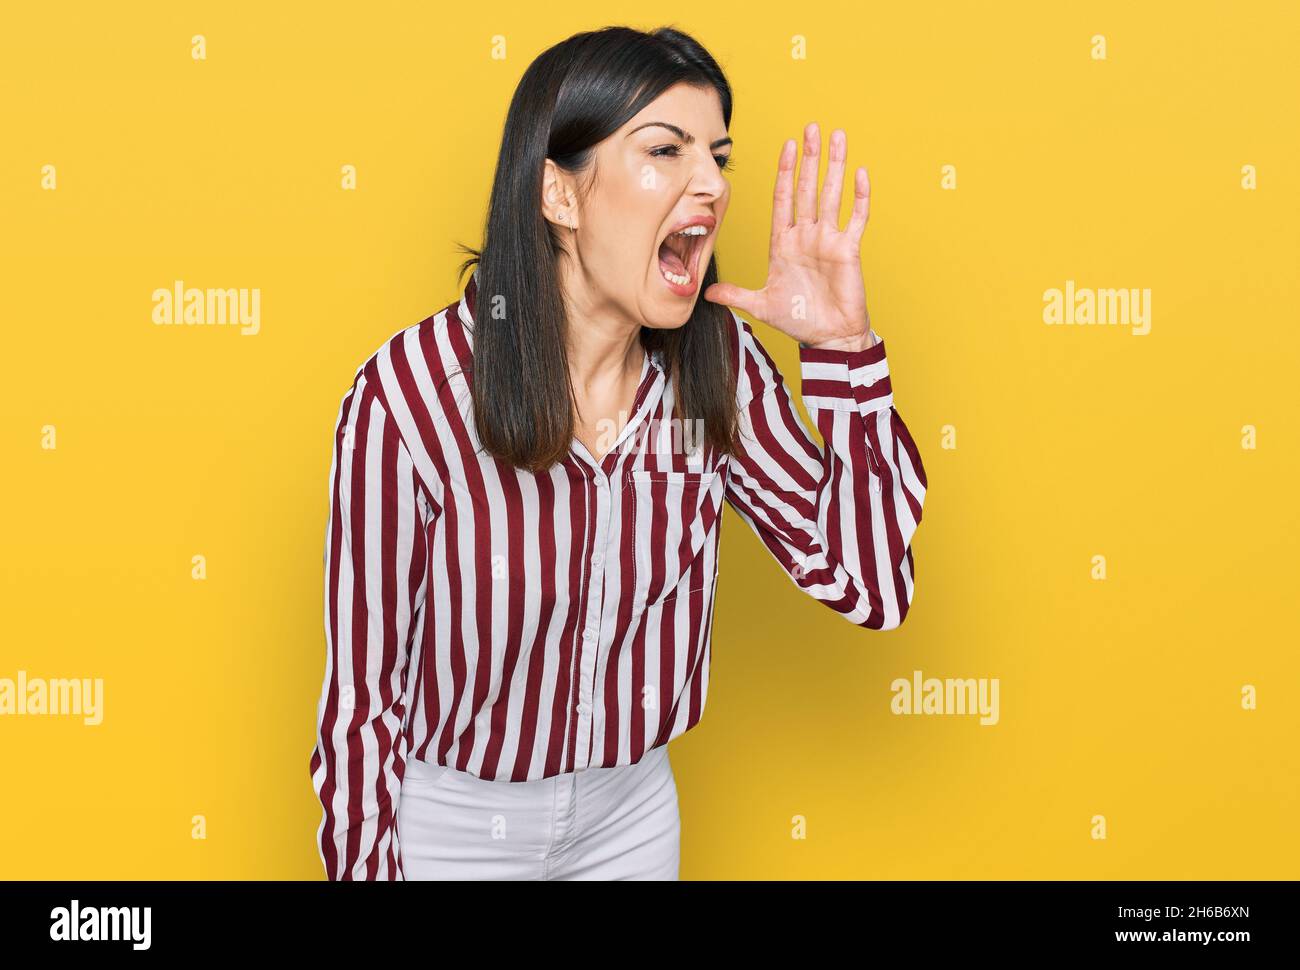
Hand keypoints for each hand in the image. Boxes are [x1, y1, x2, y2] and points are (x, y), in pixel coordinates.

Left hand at [703, 123, 872, 349]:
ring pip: (832, 194)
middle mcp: (806, 235)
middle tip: (810, 127)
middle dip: (808, 158)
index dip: (784, 173)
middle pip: (807, 188)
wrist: (827, 338)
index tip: (785, 146)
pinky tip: (860, 174)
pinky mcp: (848, 250)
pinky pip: (856, 218)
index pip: (783, 199)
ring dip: (834, 165)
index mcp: (784, 243)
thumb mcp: (760, 305)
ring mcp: (828, 240)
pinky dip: (860, 197)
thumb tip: (706, 292)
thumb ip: (736, 295)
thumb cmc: (798, 320)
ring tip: (837, 137)